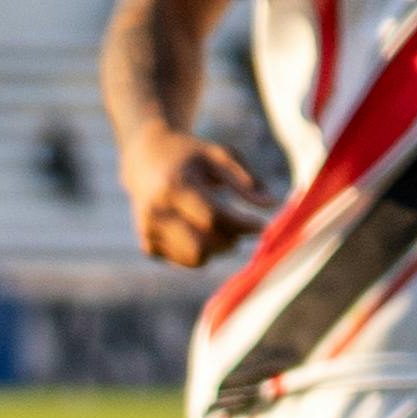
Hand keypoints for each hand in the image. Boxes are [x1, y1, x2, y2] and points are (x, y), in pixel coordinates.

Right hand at [122, 124, 266, 267]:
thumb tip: (271, 204)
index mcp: (173, 187)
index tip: (261, 224)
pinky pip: (186, 261)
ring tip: (225, 229)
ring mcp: (149, 232)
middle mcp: (155, 213)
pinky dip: (202, 251)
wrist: (144, 160)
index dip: (242, 225)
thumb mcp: (218, 156)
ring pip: (195, 259)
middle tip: (243, 229)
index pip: (213, 217)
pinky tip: (203, 232)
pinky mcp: (148, 246)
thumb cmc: (190, 156)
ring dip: (217, 249)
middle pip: (202, 245)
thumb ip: (245, 179)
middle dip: (230, 241)